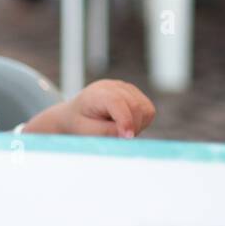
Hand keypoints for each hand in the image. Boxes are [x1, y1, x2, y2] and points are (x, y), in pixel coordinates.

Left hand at [22, 79, 155, 137]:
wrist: (76, 113)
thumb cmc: (80, 123)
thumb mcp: (87, 131)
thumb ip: (107, 131)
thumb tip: (129, 133)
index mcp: (97, 93)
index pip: (117, 101)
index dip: (125, 120)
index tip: (127, 137)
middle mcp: (113, 86)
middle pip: (135, 106)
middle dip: (133, 126)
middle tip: (120, 138)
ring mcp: (126, 88)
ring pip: (146, 109)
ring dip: (138, 124)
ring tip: (121, 130)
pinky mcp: (135, 94)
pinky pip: (148, 110)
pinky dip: (142, 121)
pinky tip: (127, 124)